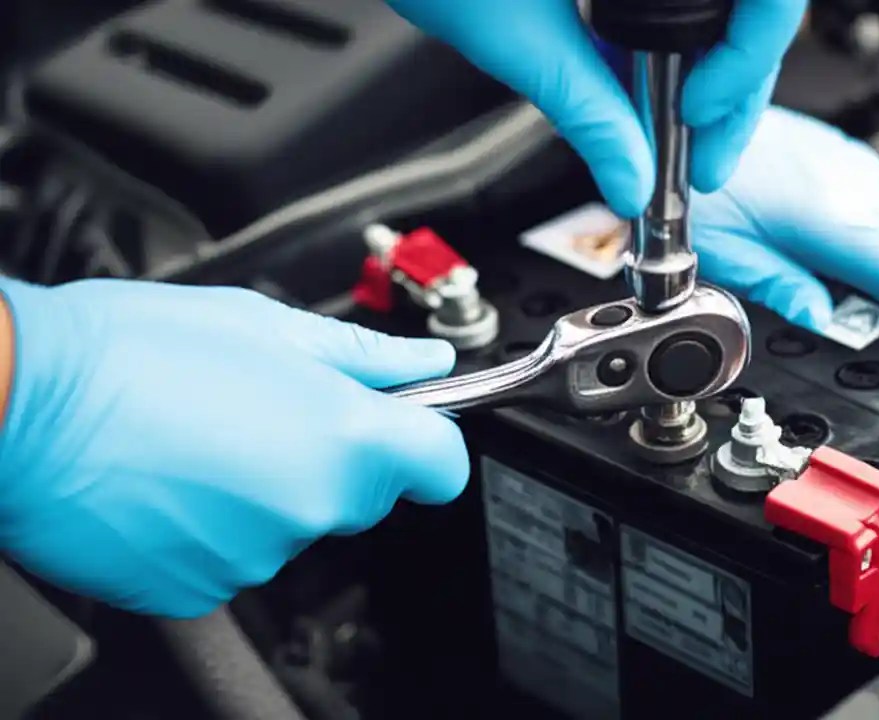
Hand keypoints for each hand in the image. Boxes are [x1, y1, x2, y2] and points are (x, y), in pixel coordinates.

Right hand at [0, 279, 467, 617]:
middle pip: (364, 491)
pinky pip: (239, 555)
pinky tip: (174, 478)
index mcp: (343, 437)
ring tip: (203, 436)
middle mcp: (311, 507)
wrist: (18, 406)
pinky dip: (219, 525)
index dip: (428, 441)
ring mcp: (256, 555)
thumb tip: (424, 365)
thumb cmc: (128, 353)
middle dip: (333, 453)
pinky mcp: (202, 589)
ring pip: (296, 521)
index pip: (441, 465)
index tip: (407, 426)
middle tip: (268, 406)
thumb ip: (361, 356)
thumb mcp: (262, 324)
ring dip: (269, 487)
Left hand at [385, 0, 804, 216]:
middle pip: (754, 7)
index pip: (769, 1)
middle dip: (735, 84)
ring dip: (711, 66)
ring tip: (686, 133)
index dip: (751, 65)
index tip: (703, 119)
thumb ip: (589, 114)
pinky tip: (658, 85)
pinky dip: (677, 42)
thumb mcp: (520, 38)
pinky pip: (680, 0)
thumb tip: (633, 180)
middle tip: (706, 154)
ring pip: (723, 6)